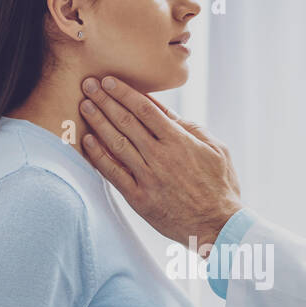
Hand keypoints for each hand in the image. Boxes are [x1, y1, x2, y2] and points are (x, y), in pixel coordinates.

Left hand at [77, 75, 242, 248]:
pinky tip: (88, 141)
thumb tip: (165, 109)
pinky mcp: (139, 199)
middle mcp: (160, 156)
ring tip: (84, 106)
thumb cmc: (221, 185)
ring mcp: (148, 178)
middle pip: (126, 122)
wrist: (218, 225)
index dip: (124, 92)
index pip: (145, 109)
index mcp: (179, 141)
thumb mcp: (216, 148)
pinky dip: (99, 156)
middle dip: (105, 100)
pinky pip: (113, 174)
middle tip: (88, 85)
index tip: (108, 81)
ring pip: (116, 143)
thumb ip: (189, 127)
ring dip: (98, 122)